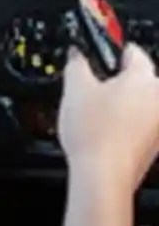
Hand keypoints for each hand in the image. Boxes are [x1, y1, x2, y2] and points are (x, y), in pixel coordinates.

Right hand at [58, 44, 158, 189]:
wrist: (104, 175)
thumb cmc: (95, 135)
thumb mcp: (74, 88)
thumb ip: (76, 63)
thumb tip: (77, 55)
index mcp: (144, 77)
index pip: (132, 51)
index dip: (110, 50)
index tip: (98, 54)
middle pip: (138, 78)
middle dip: (116, 80)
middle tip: (91, 88)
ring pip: (140, 102)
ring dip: (122, 103)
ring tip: (95, 114)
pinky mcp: (155, 142)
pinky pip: (141, 123)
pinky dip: (125, 123)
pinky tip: (104, 132)